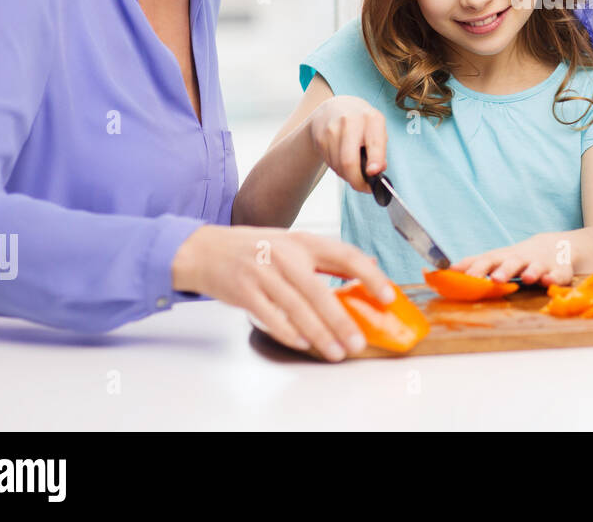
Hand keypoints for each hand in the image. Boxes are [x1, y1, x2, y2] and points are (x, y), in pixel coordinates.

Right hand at [172, 224, 395, 359]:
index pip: (345, 256)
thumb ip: (328, 256)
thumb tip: (368, 264)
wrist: (206, 249)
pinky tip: (303, 343)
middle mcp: (285, 255)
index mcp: (304, 241)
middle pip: (319, 292)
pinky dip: (288, 331)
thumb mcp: (294, 243)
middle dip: (342, 321)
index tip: (387, 296)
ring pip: (297, 309)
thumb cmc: (255, 249)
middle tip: (358, 342)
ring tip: (335, 351)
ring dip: (319, 334)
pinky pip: (270, 316)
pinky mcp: (244, 291)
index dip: (370, 276)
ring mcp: (263, 273)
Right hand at [308, 95, 386, 192]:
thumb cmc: (361, 122)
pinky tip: (341, 159)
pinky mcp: (320, 137)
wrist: (334, 108)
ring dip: (347, 175)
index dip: (375, 160)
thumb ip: (380, 150)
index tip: (374, 173)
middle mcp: (351, 121)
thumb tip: (378, 169)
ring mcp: (332, 129)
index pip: (374, 143)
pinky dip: (338, 169)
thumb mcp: (376, 130)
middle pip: (349, 161)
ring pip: (338, 166)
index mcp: (371, 118)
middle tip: (364, 187)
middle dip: (357, 181)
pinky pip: (330, 164)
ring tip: (353, 169)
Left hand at [452, 234, 572, 286]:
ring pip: (535, 267)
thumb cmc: (517, 258)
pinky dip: (554, 277)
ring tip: (525, 278)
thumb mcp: (495, 259)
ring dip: (531, 271)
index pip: (487, 260)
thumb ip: (471, 265)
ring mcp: (541, 264)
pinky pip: (558, 275)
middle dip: (504, 270)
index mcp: (503, 258)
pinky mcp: (558, 271)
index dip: (475, 268)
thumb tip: (438, 272)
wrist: (555, 246)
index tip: (462, 275)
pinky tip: (549, 281)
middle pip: (511, 262)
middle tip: (494, 279)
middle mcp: (521, 259)